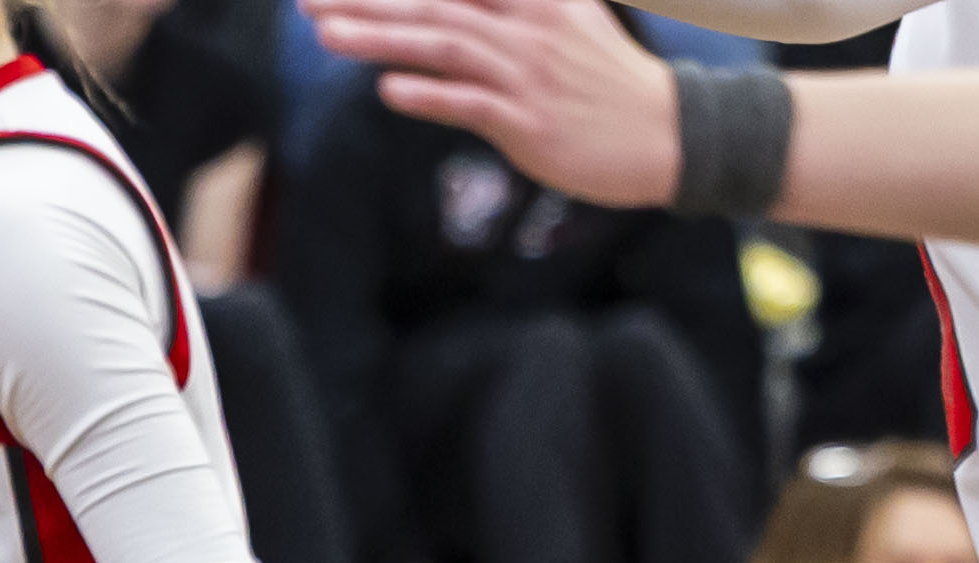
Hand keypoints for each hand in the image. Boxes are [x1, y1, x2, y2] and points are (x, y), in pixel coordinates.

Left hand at [310, 0, 685, 210]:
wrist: (668, 134)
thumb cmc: (608, 83)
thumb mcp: (567, 20)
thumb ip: (513, 8)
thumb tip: (463, 9)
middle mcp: (525, 27)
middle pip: (433, 4)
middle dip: (367, 0)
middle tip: (309, 1)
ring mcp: (525, 74)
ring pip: (442, 47)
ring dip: (381, 39)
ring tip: (328, 34)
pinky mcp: (527, 122)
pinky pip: (469, 105)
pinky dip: (428, 95)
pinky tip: (388, 90)